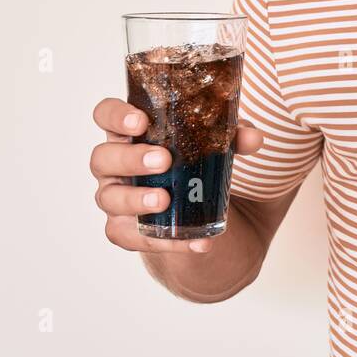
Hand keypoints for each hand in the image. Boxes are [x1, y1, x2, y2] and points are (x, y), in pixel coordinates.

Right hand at [89, 98, 265, 253]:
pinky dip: (165, 242)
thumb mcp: (218, 144)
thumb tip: (253, 139)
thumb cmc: (196, 160)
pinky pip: (134, 238)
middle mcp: (115, 164)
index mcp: (131, 133)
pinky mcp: (125, 230)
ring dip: (135, 199)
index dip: (117, 115)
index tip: (141, 120)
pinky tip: (195, 241)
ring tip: (164, 200)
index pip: (107, 114)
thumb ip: (233, 137)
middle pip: (103, 157)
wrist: (203, 208)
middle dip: (131, 158)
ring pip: (109, 198)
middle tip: (164, 160)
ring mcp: (116, 198)